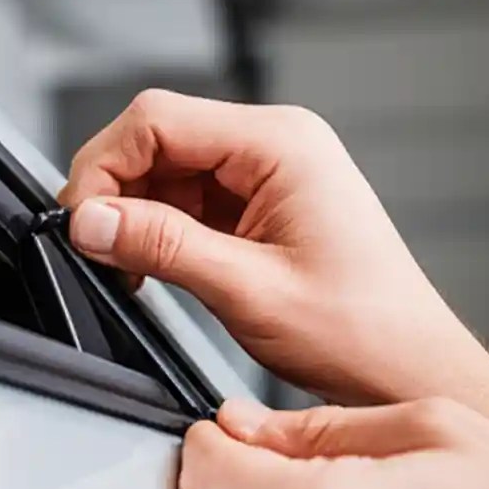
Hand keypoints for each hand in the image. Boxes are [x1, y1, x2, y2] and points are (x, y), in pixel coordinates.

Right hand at [59, 89, 488, 416]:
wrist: (407, 367)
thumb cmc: (361, 330)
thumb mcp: (248, 289)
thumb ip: (162, 246)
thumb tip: (91, 220)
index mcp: (281, 144)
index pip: (158, 120)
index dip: (104, 167)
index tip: (81, 222)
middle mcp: (274, 145)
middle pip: (156, 139)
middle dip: (115, 192)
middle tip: (94, 249)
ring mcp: (266, 173)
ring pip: (164, 171)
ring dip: (134, 217)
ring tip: (129, 270)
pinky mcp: (257, 204)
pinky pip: (186, 200)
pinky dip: (157, 232)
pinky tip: (152, 268)